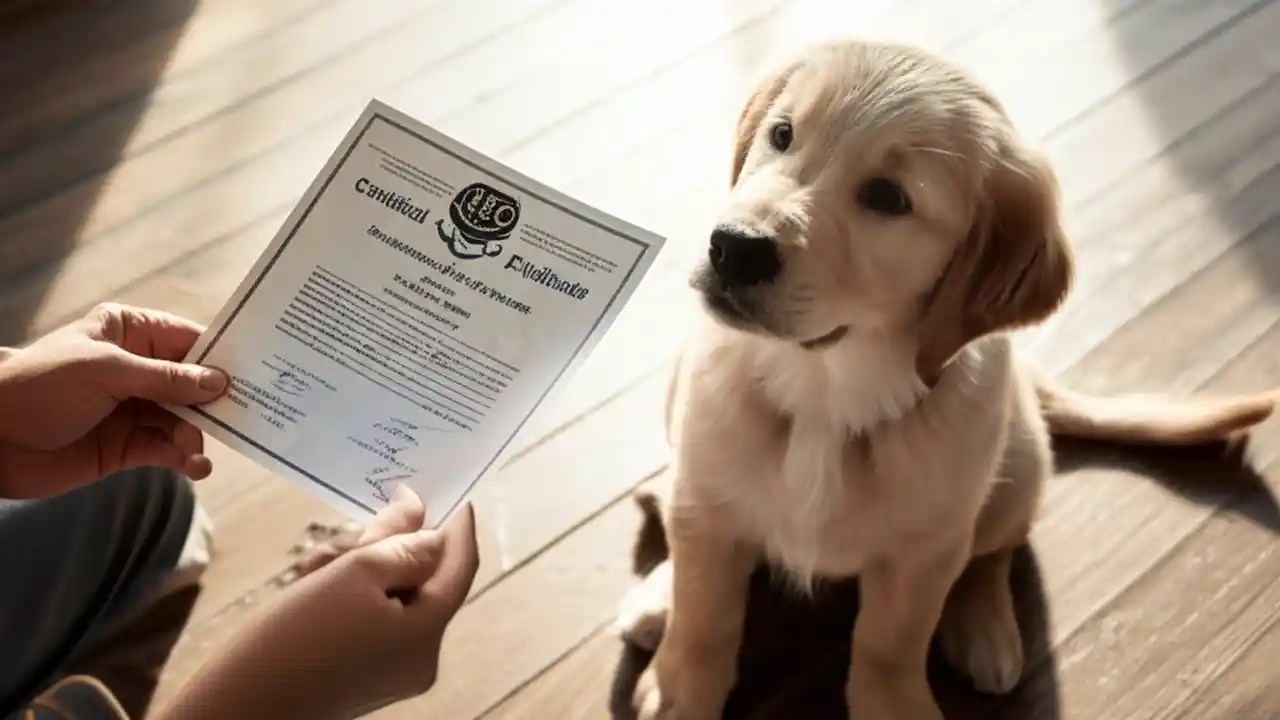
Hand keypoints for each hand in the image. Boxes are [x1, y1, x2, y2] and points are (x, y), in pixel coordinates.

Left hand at [0, 303, 227, 497]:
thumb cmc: (40, 387)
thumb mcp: (106, 372)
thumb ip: (166, 378)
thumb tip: (219, 380)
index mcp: (129, 333)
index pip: (188, 339)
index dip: (221, 355)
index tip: (255, 373)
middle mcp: (137, 368)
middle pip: (194, 382)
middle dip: (215, 401)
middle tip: (243, 417)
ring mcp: (133, 408)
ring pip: (184, 418)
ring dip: (196, 435)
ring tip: (194, 451)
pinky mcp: (127, 445)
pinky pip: (167, 448)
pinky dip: (184, 457)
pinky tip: (193, 466)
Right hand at [159, 486, 480, 719]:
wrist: (234, 710)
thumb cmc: (293, 640)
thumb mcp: (353, 573)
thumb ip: (401, 542)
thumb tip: (430, 524)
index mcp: (427, 635)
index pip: (461, 566)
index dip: (458, 527)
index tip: (453, 493)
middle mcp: (418, 658)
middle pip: (419, 579)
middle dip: (382, 550)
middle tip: (345, 540)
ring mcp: (389, 671)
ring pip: (387, 595)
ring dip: (354, 572)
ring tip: (312, 572)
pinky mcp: (360, 675)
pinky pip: (367, 619)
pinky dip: (342, 597)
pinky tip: (308, 591)